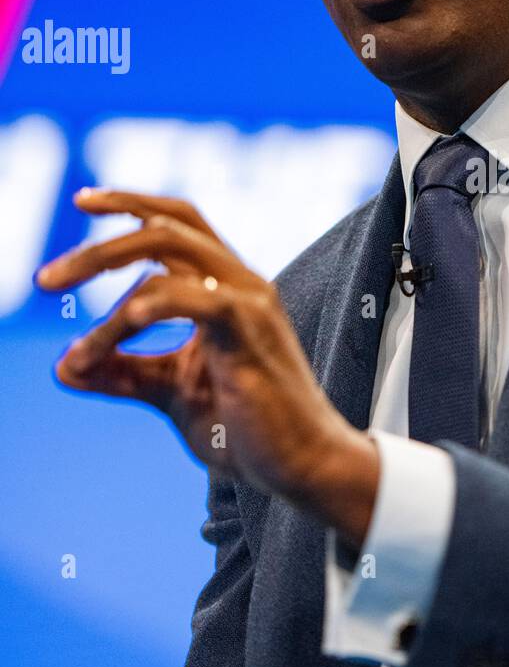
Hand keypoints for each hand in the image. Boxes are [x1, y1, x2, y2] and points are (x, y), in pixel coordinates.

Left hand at [35, 188, 377, 530]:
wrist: (302, 465)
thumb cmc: (248, 430)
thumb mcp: (170, 392)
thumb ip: (122, 373)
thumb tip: (64, 367)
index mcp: (226, 287)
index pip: (176, 223)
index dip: (131, 204)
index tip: (84, 201)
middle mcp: (240, 281)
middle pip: (166, 226)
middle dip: (100, 247)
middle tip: (47, 281)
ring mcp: (248, 300)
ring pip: (170, 249)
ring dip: (106, 283)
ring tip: (77, 342)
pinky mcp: (249, 329)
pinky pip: (192, 298)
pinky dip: (148, 308)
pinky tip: (119, 329)